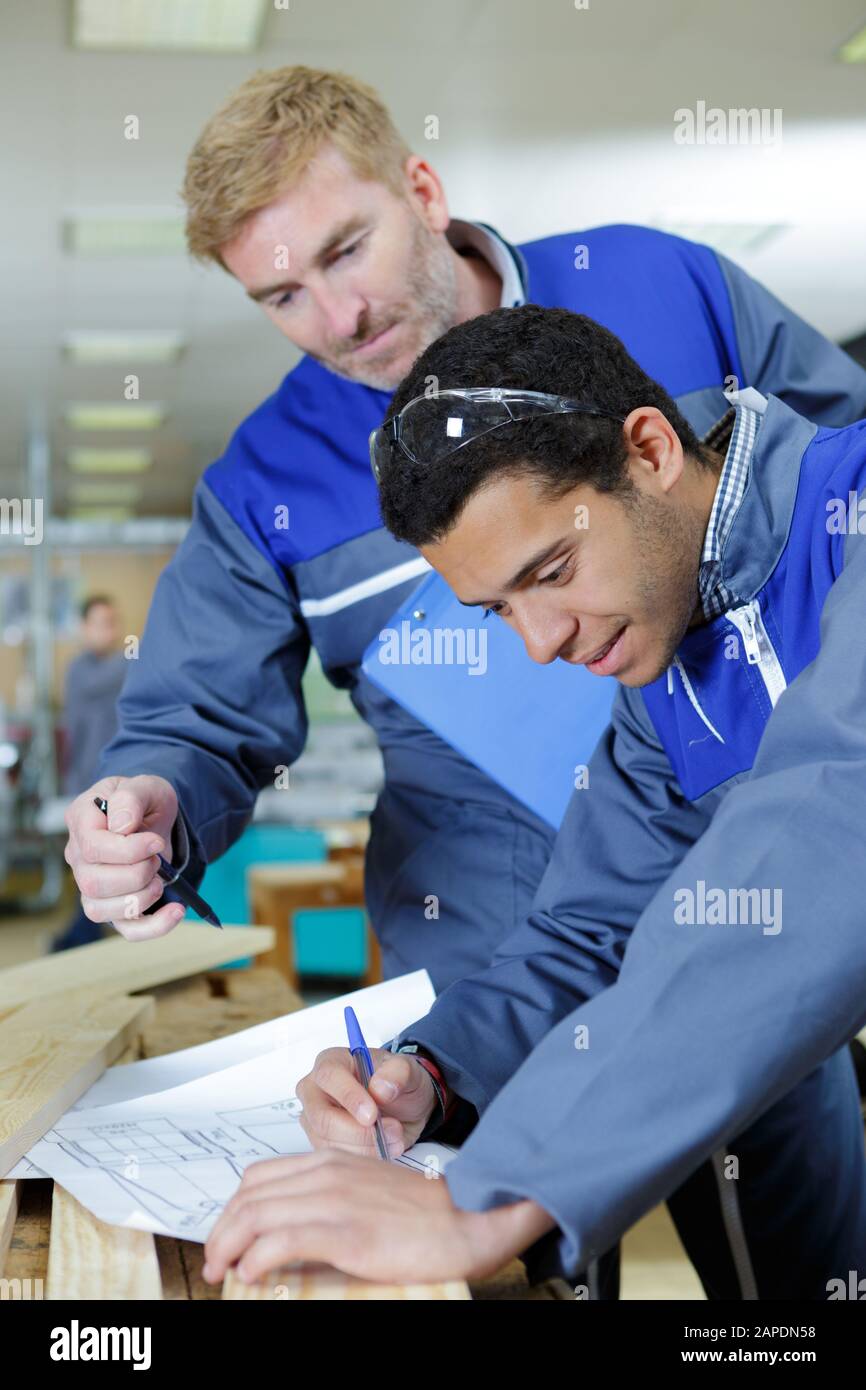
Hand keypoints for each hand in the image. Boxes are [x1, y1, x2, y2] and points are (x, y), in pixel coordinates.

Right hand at [64, 774, 184, 940]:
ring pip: (99, 910)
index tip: (156, 841)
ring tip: (160, 879)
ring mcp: (92, 885)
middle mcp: (79, 857)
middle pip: (94, 883)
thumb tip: (121, 827)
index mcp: (81, 821)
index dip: (128, 850)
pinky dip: (155, 926)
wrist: (156, 818)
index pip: (92, 847)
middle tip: (158, 858)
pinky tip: (177, 910)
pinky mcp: (114, 906)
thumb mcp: (145, 786)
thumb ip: (131, 798)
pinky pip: (127, 930)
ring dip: (141, 898)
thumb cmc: (146, 801)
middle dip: (136, 874)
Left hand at [201, 1148, 555, 1285]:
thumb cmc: (423, 1213)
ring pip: (256, 1215)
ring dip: (228, 1246)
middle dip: (222, 1230)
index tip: (226, 1237)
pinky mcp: (346, 1231)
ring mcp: (334, 1199)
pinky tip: (251, 1276)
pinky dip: (256, 1259)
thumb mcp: (368, 1190)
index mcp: (330, 1160)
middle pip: (249, 1196)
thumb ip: (332, 1197)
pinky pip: (281, 1240)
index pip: (259, 1176)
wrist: (467, 1216)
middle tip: (214, 1262)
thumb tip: (293, 1228)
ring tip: (223, 1272)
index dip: (233, 1208)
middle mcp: (326, 1172)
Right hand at [297, 1046, 436, 1158]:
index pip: (329, 1076)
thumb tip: (380, 1088)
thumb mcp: (407, 1070)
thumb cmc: (397, 1082)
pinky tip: (385, 1146)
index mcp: (331, 1061)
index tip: (372, 1114)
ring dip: (367, 1146)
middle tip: (391, 1130)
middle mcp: (316, 1090)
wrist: (404, 1107)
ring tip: (395, 1137)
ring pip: (330, 1141)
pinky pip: (337, 1156)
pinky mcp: (322, 1142)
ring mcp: (315, 1118)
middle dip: (359, 1131)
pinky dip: (365, 1156)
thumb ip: (398, 1073)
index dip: (349, 1096)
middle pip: (322, 1116)